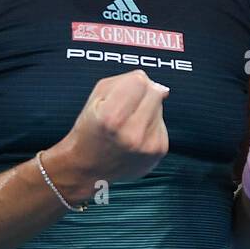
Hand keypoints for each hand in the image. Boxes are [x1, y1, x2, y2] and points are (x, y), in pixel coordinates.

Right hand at [52, 70, 170, 192]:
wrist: (87, 168)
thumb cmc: (89, 130)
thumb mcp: (96, 97)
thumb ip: (125, 81)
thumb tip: (157, 86)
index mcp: (111, 117)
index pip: (140, 81)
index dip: (131, 83)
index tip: (123, 92)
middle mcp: (132, 134)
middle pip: (155, 92)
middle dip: (142, 94)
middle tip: (126, 107)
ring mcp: (147, 145)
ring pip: (160, 107)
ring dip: (147, 110)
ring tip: (128, 124)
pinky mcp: (158, 151)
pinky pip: (162, 124)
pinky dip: (151, 125)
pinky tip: (136, 135)